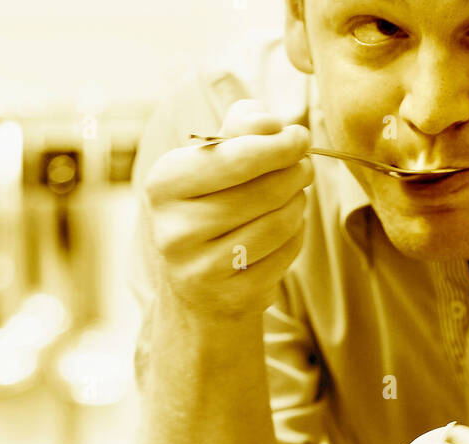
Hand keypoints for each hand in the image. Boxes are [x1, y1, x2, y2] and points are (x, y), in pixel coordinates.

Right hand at [142, 99, 312, 321]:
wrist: (198, 284)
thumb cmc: (210, 205)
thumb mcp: (211, 162)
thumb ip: (240, 130)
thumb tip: (270, 122)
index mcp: (163, 184)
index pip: (236, 157)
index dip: (279, 145)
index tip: (300, 137)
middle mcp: (174, 230)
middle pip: (263, 192)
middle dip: (295, 174)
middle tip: (305, 167)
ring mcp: (201, 269)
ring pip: (278, 224)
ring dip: (298, 204)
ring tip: (296, 195)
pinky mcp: (231, 297)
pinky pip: (283, 255)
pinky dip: (296, 236)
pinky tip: (288, 228)